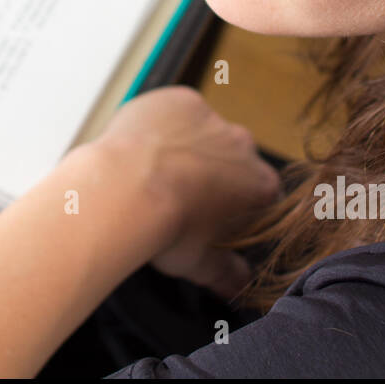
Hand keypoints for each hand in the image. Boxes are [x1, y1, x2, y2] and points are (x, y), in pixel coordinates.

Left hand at [86, 87, 281, 300]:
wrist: (125, 188)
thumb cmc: (166, 227)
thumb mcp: (200, 264)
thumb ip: (226, 274)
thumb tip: (238, 284)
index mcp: (258, 184)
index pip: (259, 195)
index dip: (236, 206)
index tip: (212, 217)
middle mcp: (242, 145)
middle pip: (232, 159)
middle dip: (212, 174)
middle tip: (179, 196)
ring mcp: (212, 118)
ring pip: (202, 132)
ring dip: (186, 147)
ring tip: (152, 171)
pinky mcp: (180, 99)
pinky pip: (175, 110)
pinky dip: (162, 124)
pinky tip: (142, 146)